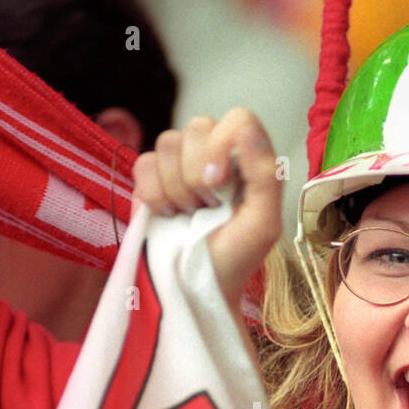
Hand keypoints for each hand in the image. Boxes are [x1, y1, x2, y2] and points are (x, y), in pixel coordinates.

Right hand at [133, 109, 282, 313]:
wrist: (195, 289)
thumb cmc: (235, 258)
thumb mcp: (263, 225)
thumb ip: (265, 175)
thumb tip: (247, 129)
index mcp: (247, 158)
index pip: (236, 118)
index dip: (222, 144)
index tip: (218, 183)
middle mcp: (214, 153)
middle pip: (197, 126)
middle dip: (198, 176)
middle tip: (206, 209)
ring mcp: (180, 164)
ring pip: (167, 142)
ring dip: (177, 189)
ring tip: (189, 215)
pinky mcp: (150, 179)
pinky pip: (143, 163)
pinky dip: (154, 195)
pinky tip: (168, 215)